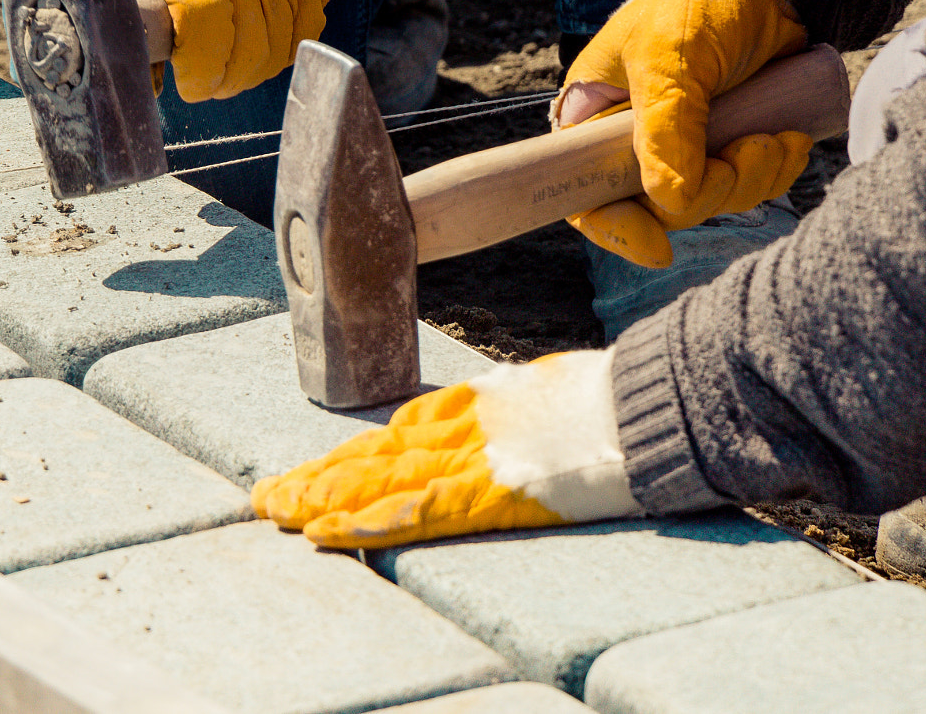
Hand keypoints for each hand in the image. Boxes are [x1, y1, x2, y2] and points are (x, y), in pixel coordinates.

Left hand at [112, 0, 339, 101]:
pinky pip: (306, 31)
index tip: (188, 81)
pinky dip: (284, 46)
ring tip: (230, 62)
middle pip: (246, 53)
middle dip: (222, 80)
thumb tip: (135, 68)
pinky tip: (260, 39)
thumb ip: (125, 0)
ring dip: (252, 68)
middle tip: (205, 77)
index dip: (199, 69)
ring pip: (278, 50)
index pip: (205, 32)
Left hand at [254, 348, 638, 549]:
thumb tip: (498, 425)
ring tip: (277, 511)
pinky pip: (412, 512)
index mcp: (479, 400)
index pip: (395, 432)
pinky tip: (325, 533)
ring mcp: (473, 457)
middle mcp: (463, 425)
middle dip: (317, 475)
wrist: (655, 399)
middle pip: (372, 452)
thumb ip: (514, 411)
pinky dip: (363, 522)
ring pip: (375, 479)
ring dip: (320, 497)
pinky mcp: (490, 491)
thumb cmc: (620, 398)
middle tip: (270, 494)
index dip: (350, 454)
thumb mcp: (552, 392)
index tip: (314, 470)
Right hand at [554, 0, 809, 268]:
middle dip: (710, 191)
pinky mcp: (721, 149)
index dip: (614, 226)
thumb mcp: (673, 57)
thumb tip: (667, 200)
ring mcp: (677, 149)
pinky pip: (741, 189)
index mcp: (590, 118)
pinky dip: (771, 174)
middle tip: (748, 152)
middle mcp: (626, 141)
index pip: (583, 192)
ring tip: (777, 137)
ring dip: (750, 180)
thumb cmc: (700, 2)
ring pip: (704, 203)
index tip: (658, 245)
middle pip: (654, 208)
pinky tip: (788, 140)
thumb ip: (665, 129)